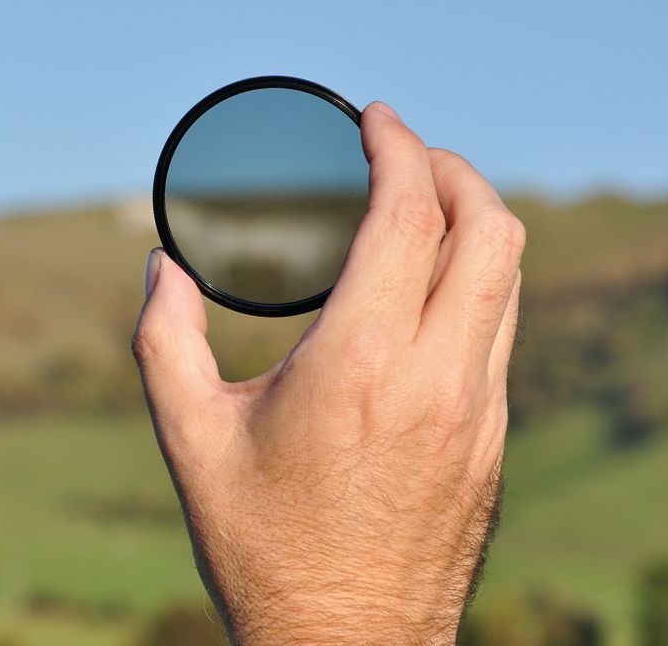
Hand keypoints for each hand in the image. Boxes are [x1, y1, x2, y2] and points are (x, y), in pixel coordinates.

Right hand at [132, 102, 523, 644]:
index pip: (410, 215)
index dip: (400, 147)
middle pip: (491, 229)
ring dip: (475, 222)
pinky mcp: (494, 444)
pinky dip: (476, 283)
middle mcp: (437, 378)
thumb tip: (157, 269)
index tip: (376, 118)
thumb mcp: (190, 441)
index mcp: (360, 364)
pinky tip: (430, 292)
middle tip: (405, 154)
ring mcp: (479, 413)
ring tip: (422, 208)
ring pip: (510, 279)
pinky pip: (503, 331)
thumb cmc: (261, 550)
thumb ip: (164, 342)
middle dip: (453, 168)